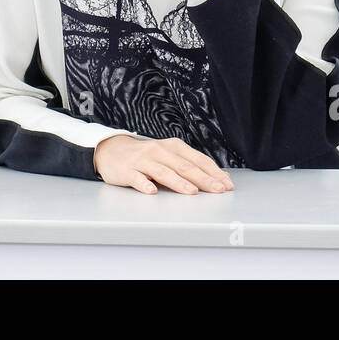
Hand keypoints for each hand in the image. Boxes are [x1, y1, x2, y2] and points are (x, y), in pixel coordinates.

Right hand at [94, 134, 233, 193]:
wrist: (111, 150)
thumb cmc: (146, 156)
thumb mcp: (169, 155)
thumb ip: (190, 165)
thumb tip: (218, 177)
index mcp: (173, 147)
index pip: (197, 159)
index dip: (213, 172)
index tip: (226, 184)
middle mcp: (159, 151)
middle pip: (184, 166)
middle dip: (203, 178)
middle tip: (217, 190)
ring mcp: (143, 161)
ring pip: (163, 172)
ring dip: (178, 182)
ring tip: (192, 192)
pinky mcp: (127, 170)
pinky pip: (137, 178)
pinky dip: (145, 185)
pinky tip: (152, 192)